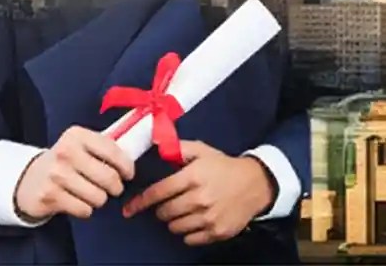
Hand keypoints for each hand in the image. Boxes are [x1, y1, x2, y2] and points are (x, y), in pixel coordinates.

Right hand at [14, 125, 134, 220]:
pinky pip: (84, 210)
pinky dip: (86, 209)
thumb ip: (105, 147)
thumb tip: (135, 153)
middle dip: (116, 187)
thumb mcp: (81, 145)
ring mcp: (56, 175)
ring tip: (93, 194)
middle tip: (113, 188)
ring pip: (98, 197)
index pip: (113, 150)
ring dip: (100, 199)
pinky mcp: (50, 196)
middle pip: (108, 177)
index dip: (126, 166)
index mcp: (77, 135)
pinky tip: (79, 202)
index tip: (128, 174)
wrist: (29, 179)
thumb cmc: (65, 161)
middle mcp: (65, 152)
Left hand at [122, 140, 276, 246]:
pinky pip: (189, 239)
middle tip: (171, 203)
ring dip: (175, 221)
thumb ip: (179, 148)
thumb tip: (156, 146)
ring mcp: (209, 217)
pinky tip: (196, 221)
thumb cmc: (225, 167)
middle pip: (164, 213)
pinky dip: (188, 232)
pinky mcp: (216, 232)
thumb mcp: (203, 151)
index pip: (158, 193)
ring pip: (174, 228)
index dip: (140, 202)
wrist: (256, 184)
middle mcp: (200, 198)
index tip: (129, 209)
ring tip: (186, 211)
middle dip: (162, 209)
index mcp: (193, 177)